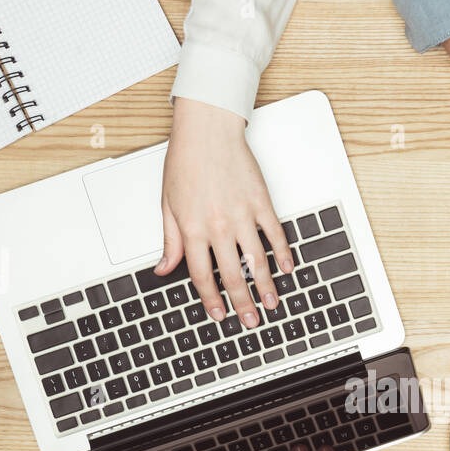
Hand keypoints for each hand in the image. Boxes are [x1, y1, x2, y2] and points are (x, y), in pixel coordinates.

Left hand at [159, 98, 293, 328]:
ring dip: (266, 286)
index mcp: (193, 228)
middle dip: (242, 302)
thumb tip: (164, 268)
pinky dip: (282, 253)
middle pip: (233, 275)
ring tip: (271, 303)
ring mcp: (242, 214)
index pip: (202, 275)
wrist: (206, 130)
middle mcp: (219, 225)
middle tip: (250, 321)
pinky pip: (275, 234)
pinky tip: (286, 268)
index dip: (210, 299)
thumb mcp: (168, 204)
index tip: (218, 314)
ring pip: (257, 260)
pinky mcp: (261, 202)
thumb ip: (170, 240)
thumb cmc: (185, 162)